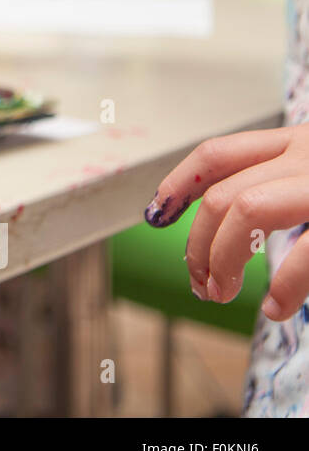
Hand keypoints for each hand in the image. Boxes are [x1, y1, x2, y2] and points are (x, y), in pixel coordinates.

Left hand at [145, 125, 308, 321]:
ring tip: (223, 293)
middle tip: (201, 283)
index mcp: (297, 143)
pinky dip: (284, 286)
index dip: (177, 183)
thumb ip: (281, 191)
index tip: (156, 213)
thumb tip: (225, 235)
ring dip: (223, 259)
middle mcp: (307, 154)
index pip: (218, 154)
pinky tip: (275, 307)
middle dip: (199, 245)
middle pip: (222, 193)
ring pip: (247, 210)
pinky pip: (303, 252)